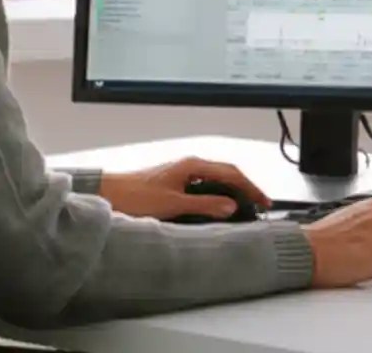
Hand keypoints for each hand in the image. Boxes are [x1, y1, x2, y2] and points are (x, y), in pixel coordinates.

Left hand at [98, 157, 271, 220]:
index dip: (251, 188)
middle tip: (260, 204)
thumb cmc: (135, 196)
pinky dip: (218, 193)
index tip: (264, 201)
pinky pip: (205, 184)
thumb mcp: (174, 204)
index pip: (233, 174)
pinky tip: (218, 205)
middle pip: (228, 173)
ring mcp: (182, 172)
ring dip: (232, 191)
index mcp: (193, 165)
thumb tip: (232, 207)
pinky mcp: (175, 181)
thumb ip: (205, 205)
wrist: (107, 194)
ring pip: (217, 178)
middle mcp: (190, 165)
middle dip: (246, 188)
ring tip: (244, 205)